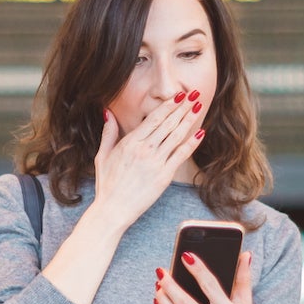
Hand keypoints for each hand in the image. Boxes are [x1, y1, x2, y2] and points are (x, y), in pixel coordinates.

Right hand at [93, 96, 204, 227]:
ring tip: (199, 107)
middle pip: (168, 123)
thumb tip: (108, 112)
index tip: (179, 95)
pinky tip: (200, 133)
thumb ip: (108, 133)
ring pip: (176, 136)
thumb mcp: (102, 155)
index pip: (154, 118)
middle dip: (183, 107)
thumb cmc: (107, 184)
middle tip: (194, 94)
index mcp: (130, 142)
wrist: (113, 209)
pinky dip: (192, 143)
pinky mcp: (164, 176)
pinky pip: (180, 155)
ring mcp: (156, 162)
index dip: (169, 105)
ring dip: (189, 120)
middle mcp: (144, 149)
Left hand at [154, 250, 263, 303]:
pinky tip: (158, 302)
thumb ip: (244, 279)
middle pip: (186, 303)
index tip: (185, 256)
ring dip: (163, 298)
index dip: (198, 270)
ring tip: (158, 284)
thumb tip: (245, 255)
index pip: (211, 287)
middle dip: (170, 285)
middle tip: (161, 272)